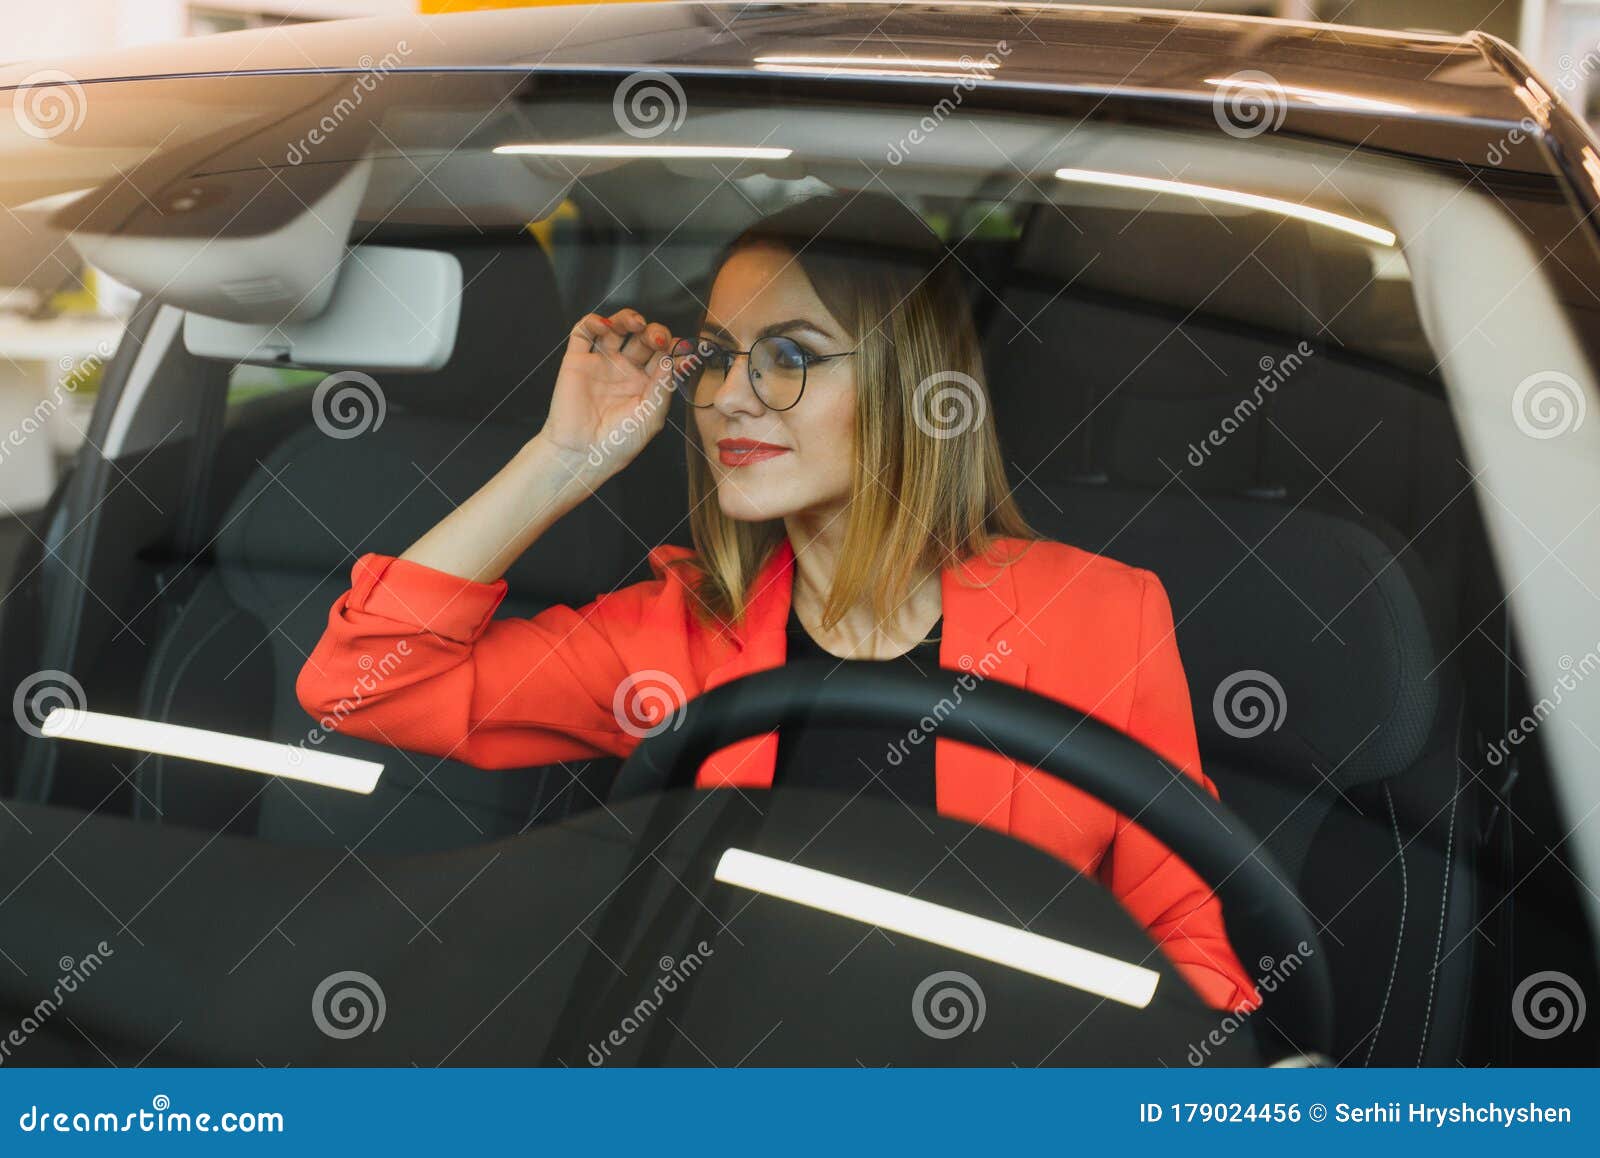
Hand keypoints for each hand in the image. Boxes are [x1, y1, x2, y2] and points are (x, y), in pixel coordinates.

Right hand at [538, 307, 678, 484]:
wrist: (581, 454)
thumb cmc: (618, 443)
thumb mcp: (652, 416)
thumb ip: (664, 386)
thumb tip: (674, 358)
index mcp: (645, 384)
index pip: (662, 355)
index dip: (672, 346)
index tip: (679, 347)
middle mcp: (624, 371)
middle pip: (642, 338)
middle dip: (652, 331)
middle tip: (656, 338)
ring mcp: (601, 364)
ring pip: (616, 329)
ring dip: (627, 318)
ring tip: (635, 323)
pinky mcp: (577, 361)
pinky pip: (583, 333)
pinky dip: (593, 322)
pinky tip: (604, 326)